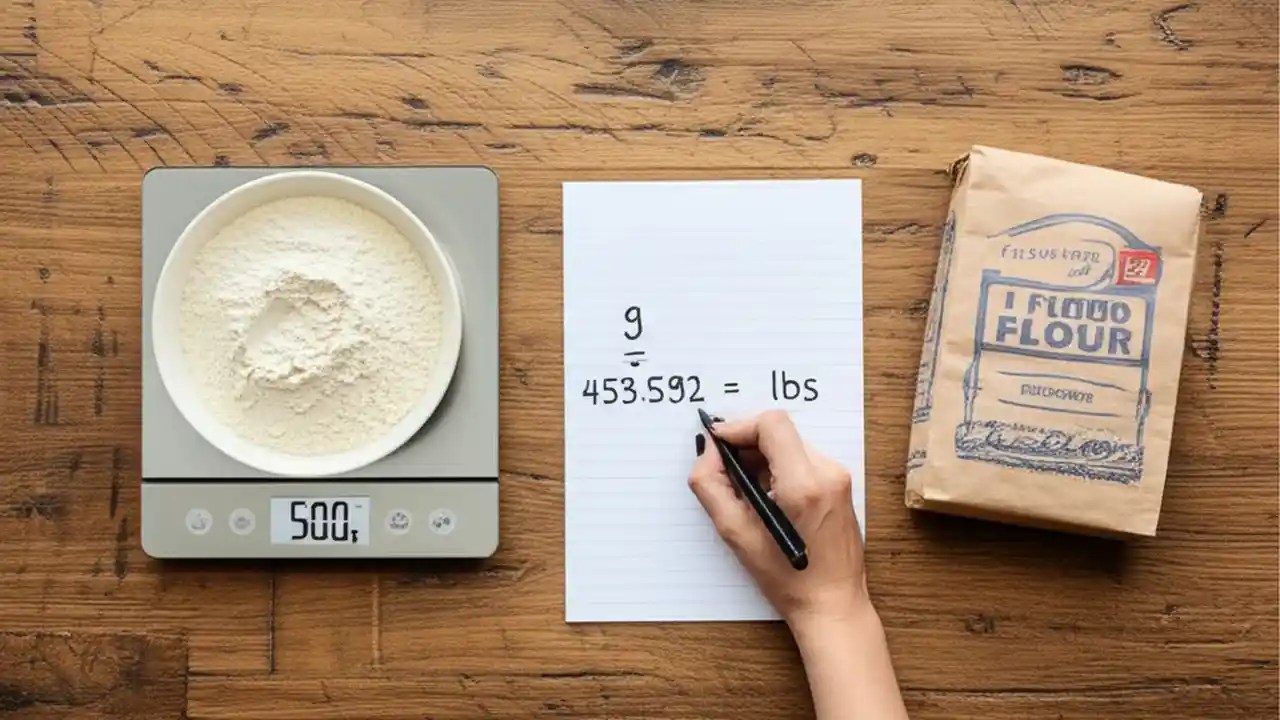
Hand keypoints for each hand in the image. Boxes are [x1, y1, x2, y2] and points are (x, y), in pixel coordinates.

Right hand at [688, 410, 868, 625]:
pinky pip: (803, 458)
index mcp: (803, 485)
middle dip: (747, 444)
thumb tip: (707, 451)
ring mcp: (838, 477)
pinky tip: (770, 498)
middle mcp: (827, 473)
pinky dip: (780, 467)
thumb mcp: (736, 534)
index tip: (718, 443)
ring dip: (763, 457)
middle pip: (779, 431)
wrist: (832, 603)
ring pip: (790, 443)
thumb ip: (712, 485)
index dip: (738, 427)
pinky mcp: (841, 483)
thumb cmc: (788, 579)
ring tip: (749, 492)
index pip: (771, 424)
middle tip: (727, 472)